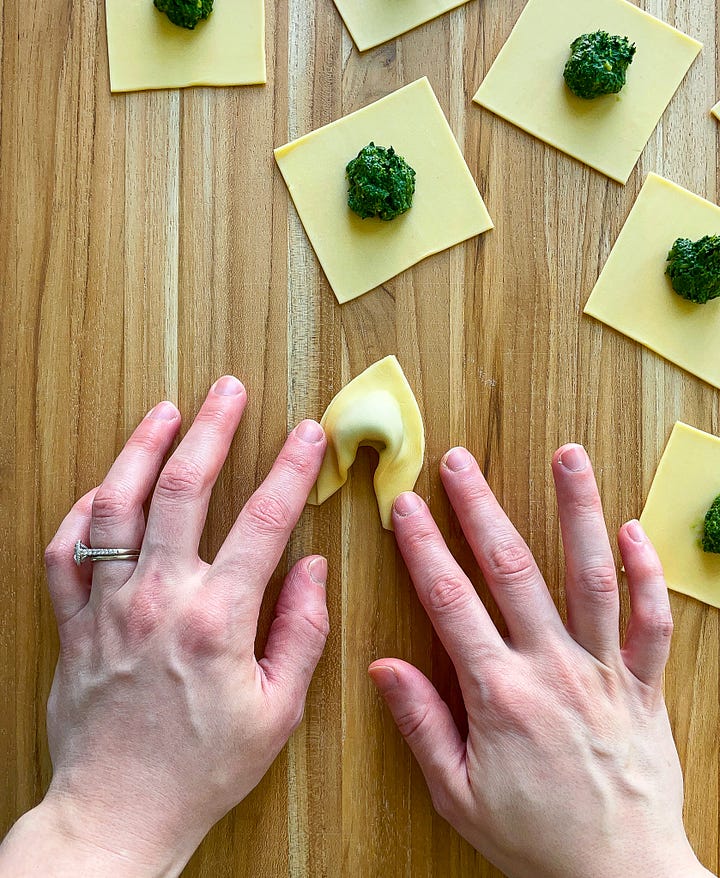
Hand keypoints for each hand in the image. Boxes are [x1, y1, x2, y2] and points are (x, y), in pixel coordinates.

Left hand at [0, 376, 328, 877]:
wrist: (117, 813)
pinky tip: (105, 487)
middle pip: (184, 489)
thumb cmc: (202, 768)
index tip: (308, 435)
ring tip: (163, 412)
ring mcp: (109, 605)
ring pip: (118, 505)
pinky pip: (67, 550)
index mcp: (217, 619)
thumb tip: (312, 568)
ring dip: (142, 449)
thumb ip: (302, 630)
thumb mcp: (277, 710)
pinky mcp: (74, 622)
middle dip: (212, 429)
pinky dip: (84, 510)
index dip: (292, 469)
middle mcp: (159, 599)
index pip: (264, 520)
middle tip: (227, 390)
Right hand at [370, 445, 710, 877]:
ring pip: (591, 576)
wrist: (622, 877)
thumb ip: (421, 725)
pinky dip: (646, 572)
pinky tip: (634, 529)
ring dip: (577, 512)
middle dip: (481, 508)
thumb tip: (384, 666)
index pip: (450, 602)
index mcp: (500, 695)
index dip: (424, 548)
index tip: (407, 506)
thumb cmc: (536, 840)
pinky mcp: (644, 684)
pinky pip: (652, 621)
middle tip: (461, 462)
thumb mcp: (457, 796)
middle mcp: (554, 668)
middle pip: (512, 570)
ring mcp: (604, 670)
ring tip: (568, 458)